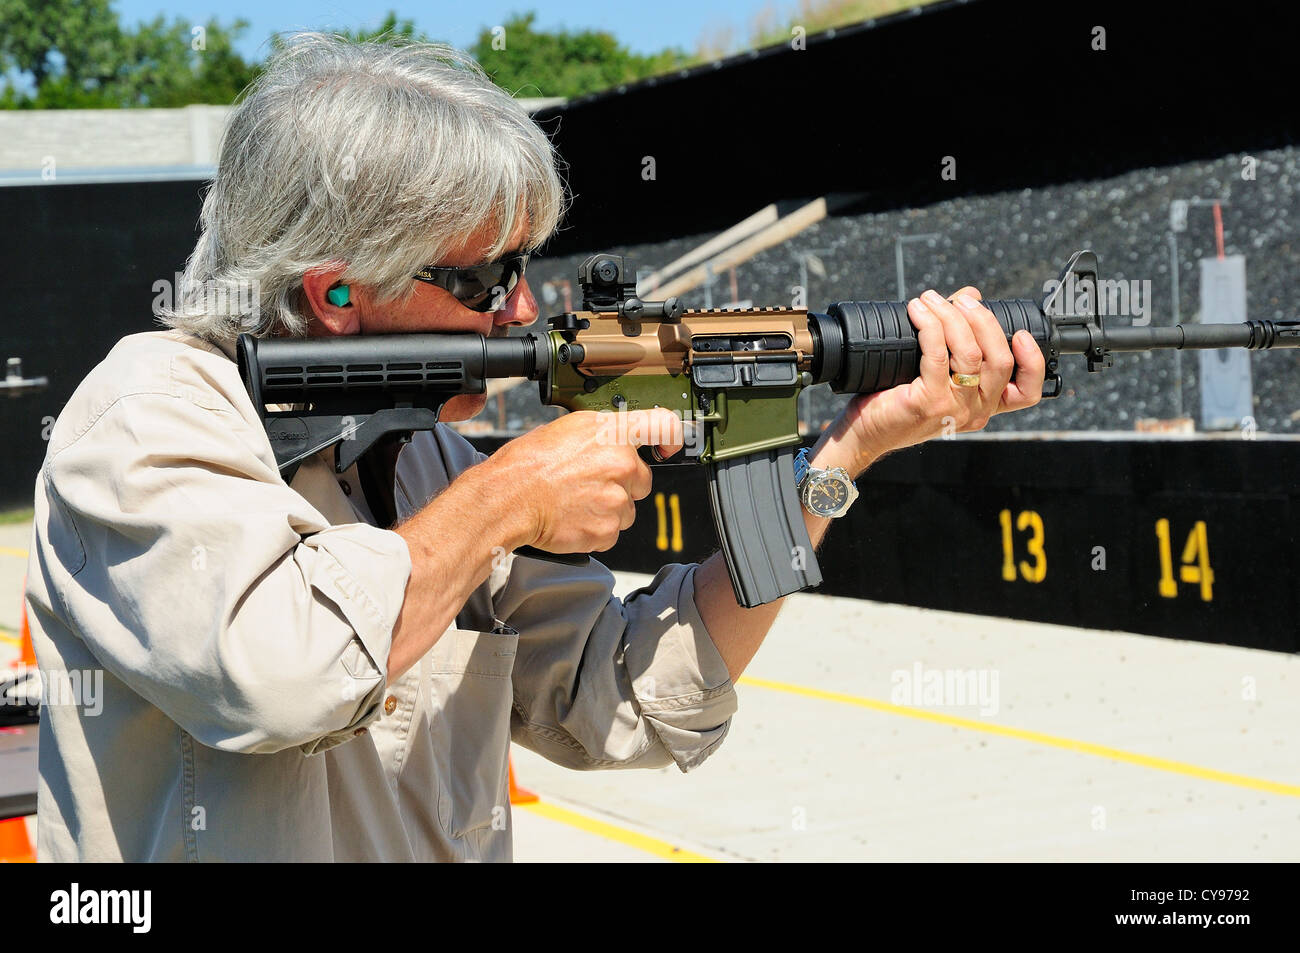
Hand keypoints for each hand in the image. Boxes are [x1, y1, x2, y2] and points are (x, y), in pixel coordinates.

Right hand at [488, 408, 683, 552]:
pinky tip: (573, 518)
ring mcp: (617, 499)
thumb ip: (601, 434)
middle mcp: (622, 464)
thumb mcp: (567, 429)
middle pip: (641, 480)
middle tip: (589, 484)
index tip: (670, 447)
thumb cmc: (527, 464)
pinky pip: (612, 533)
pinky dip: (595, 531)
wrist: (508, 499)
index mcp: (613, 433)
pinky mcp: (608, 530)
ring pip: (626, 509)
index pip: (664, 426)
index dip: (672, 438)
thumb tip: (615, 440)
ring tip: (575, 502)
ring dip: (607, 510)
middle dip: (622, 485)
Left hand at [813, 287, 1045, 476]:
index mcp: (983, 406)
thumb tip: (971, 295)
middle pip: (1000, 360)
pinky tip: (918, 311)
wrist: (865, 433)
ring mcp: (953, 409)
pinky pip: (937, 353)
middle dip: (983, 320)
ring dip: (951, 316)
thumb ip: (958, 336)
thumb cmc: (898, 401)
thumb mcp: (936, 371)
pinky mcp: (928, 402)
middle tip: (961, 300)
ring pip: (970, 353)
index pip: (1027, 393)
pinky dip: (929, 324)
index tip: (1021, 333)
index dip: (1032, 361)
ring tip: (931, 300)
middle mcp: (975, 411)